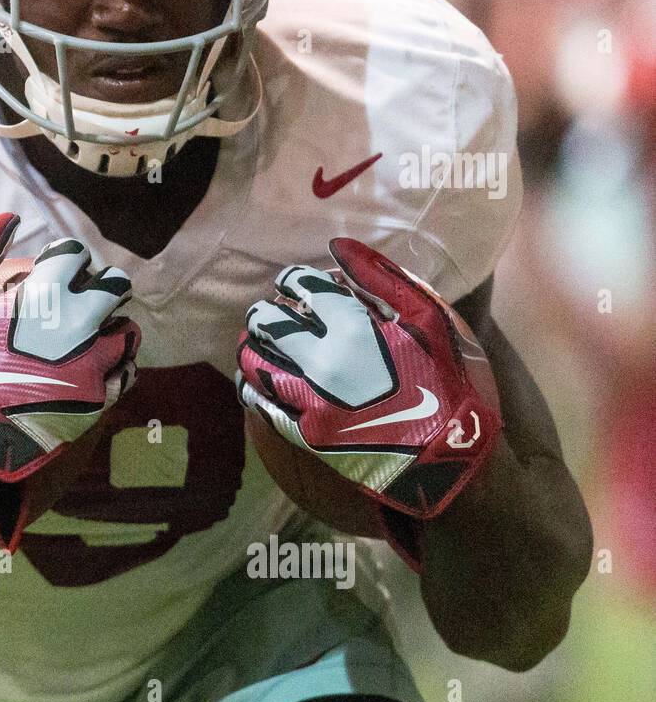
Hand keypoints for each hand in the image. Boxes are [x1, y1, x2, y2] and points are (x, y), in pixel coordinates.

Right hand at [0, 212, 139, 482]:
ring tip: (89, 338)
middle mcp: (78, 323)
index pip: (77, 255)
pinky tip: (93, 369)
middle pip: (115, 287)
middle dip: (103, 288)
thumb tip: (9, 219)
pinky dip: (115, 366)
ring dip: (111, 328)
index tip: (58, 272)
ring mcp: (93, 362)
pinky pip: (126, 372)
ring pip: (126, 330)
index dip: (67, 261)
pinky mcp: (99, 398)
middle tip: (85, 301)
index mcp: (46, 293)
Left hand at [235, 238, 500, 518]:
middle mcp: (322, 361)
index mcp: (351, 328)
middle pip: (268, 323)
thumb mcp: (427, 320)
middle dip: (264, 313)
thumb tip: (339, 246)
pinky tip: (257, 381)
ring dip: (252, 348)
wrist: (449, 455)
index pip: (301, 287)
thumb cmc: (446, 379)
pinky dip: (254, 388)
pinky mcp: (305, 434)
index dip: (292, 280)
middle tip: (268, 313)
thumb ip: (382, 278)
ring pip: (255, 364)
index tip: (291, 283)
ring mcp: (310, 400)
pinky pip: (262, 405)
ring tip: (257, 343)